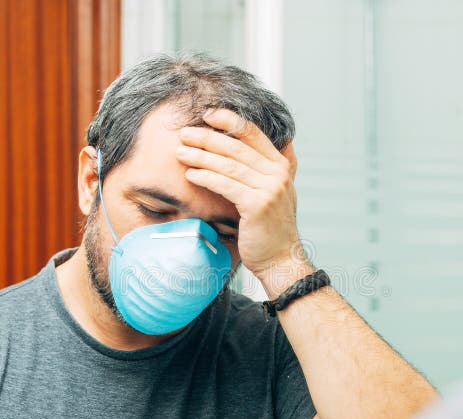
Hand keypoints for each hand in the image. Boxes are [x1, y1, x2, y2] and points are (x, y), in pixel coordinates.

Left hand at [176, 109, 311, 293]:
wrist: (281, 259)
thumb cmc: (270, 229)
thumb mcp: (277, 193)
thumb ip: (271, 170)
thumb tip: (273, 145)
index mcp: (281, 165)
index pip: (253, 133)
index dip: (229, 121)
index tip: (207, 115)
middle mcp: (278, 174)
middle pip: (236, 147)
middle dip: (207, 138)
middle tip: (184, 133)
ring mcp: (270, 189)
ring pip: (229, 165)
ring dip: (201, 156)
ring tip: (180, 152)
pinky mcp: (258, 205)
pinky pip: (226, 185)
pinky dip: (206, 177)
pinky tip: (191, 175)